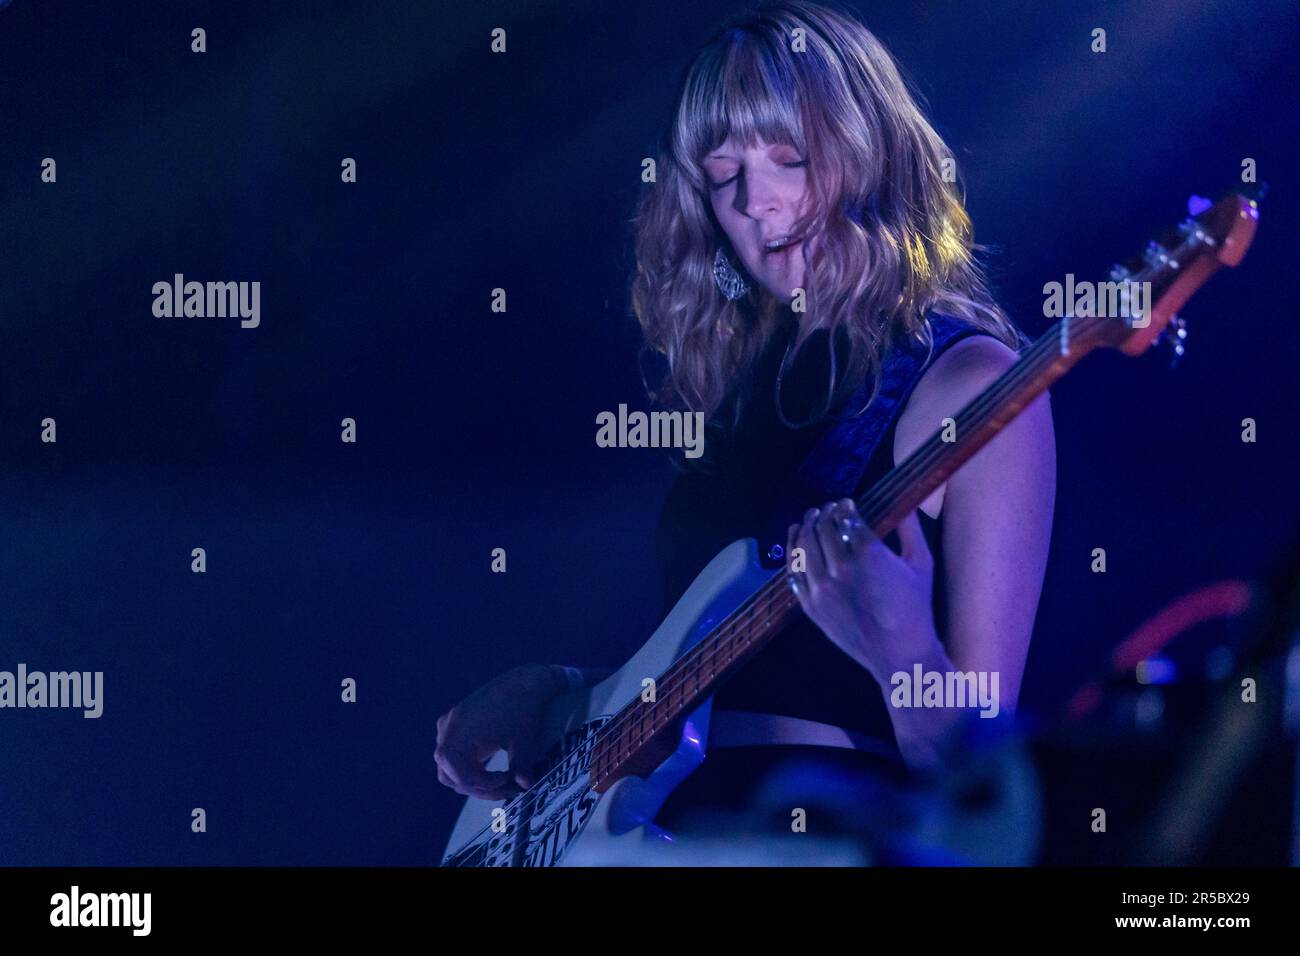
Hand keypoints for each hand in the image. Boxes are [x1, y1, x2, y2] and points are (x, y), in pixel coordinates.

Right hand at [434, 664, 562, 799]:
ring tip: (499, 781)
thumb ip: (520, 768)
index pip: (462, 778)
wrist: (523, 681)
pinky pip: (452, 750)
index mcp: (460, 736)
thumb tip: (527, 786)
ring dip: (471, 778)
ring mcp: (448, 724)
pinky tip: (491, 767)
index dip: (486, 788)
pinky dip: (467, 763)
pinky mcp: (454, 720)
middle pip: (451, 776)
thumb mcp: (523, 743)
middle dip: (479, 787)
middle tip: (507, 788)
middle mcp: (447, 731)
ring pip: (448, 766)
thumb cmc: (523, 711)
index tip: (509, 783)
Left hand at [787, 499, 939, 681]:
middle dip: (823, 513)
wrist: (899, 654)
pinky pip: (794, 572)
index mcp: (868, 555)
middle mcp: (840, 569)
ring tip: (809, 519)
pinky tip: (796, 542)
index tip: (846, 503)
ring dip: (804, 526)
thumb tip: (904, 501)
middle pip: (821, 528)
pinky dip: (793, 552)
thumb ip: (910, 528)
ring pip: (803, 545)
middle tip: (826, 508)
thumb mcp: (921, 563)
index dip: (844, 506)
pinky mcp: (810, 606)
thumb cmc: (915, 608)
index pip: (845, 518)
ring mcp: (821, 589)